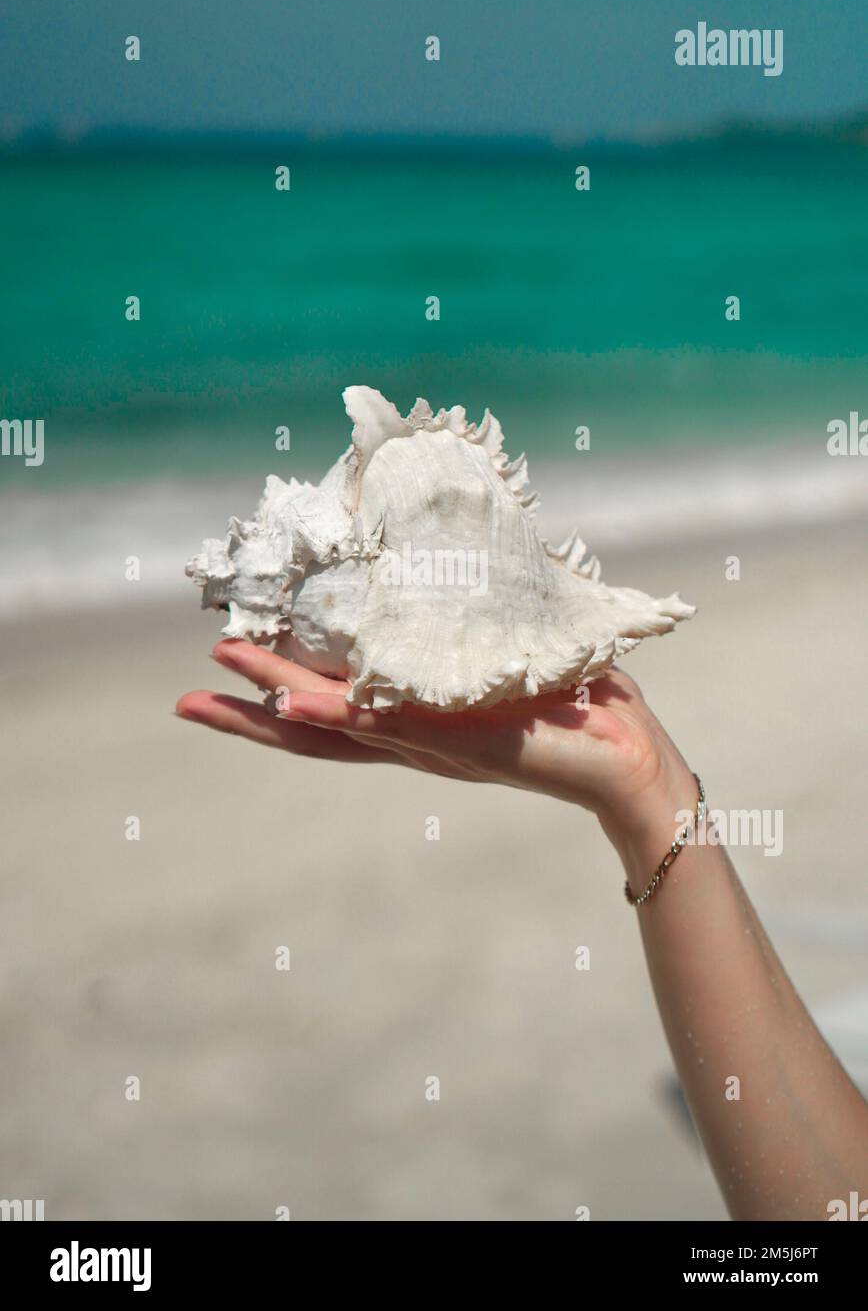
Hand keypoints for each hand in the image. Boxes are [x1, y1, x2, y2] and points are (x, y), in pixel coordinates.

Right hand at [177, 641, 698, 861]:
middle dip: (248, 714)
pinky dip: (337, 718)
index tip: (224, 663)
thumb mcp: (509, 654)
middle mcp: (411, 738)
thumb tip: (450, 569)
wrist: (629, 758)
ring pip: (336, 727)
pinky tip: (291, 705)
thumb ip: (471, 629)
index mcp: (416, 718)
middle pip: (311, 731)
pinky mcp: (462, 743)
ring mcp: (431, 743)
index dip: (273, 690)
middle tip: (185, 699)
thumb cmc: (575, 703)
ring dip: (274, 705)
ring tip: (218, 683)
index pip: (329, 708)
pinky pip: (389, 729)